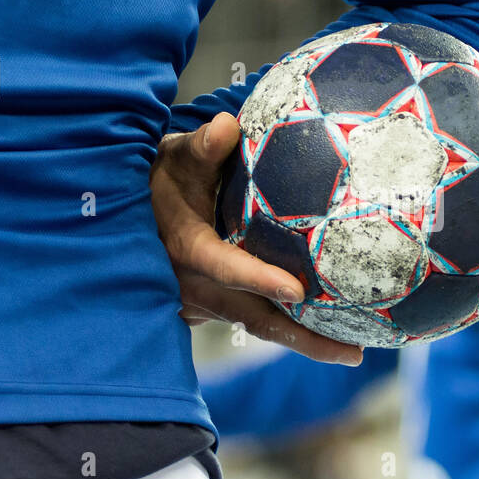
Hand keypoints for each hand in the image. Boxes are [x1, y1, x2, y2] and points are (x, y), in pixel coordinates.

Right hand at [150, 112, 362, 365]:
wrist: (128, 215)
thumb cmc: (160, 179)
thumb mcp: (174, 159)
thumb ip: (201, 147)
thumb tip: (227, 125)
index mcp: (185, 247)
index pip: (223, 267)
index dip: (258, 280)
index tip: (298, 291)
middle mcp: (192, 285)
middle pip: (251, 318)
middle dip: (300, 338)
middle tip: (350, 353)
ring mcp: (199, 304)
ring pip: (254, 325)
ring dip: (300, 340)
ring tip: (350, 351)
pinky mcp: (209, 309)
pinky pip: (250, 321)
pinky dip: (284, 328)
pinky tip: (323, 332)